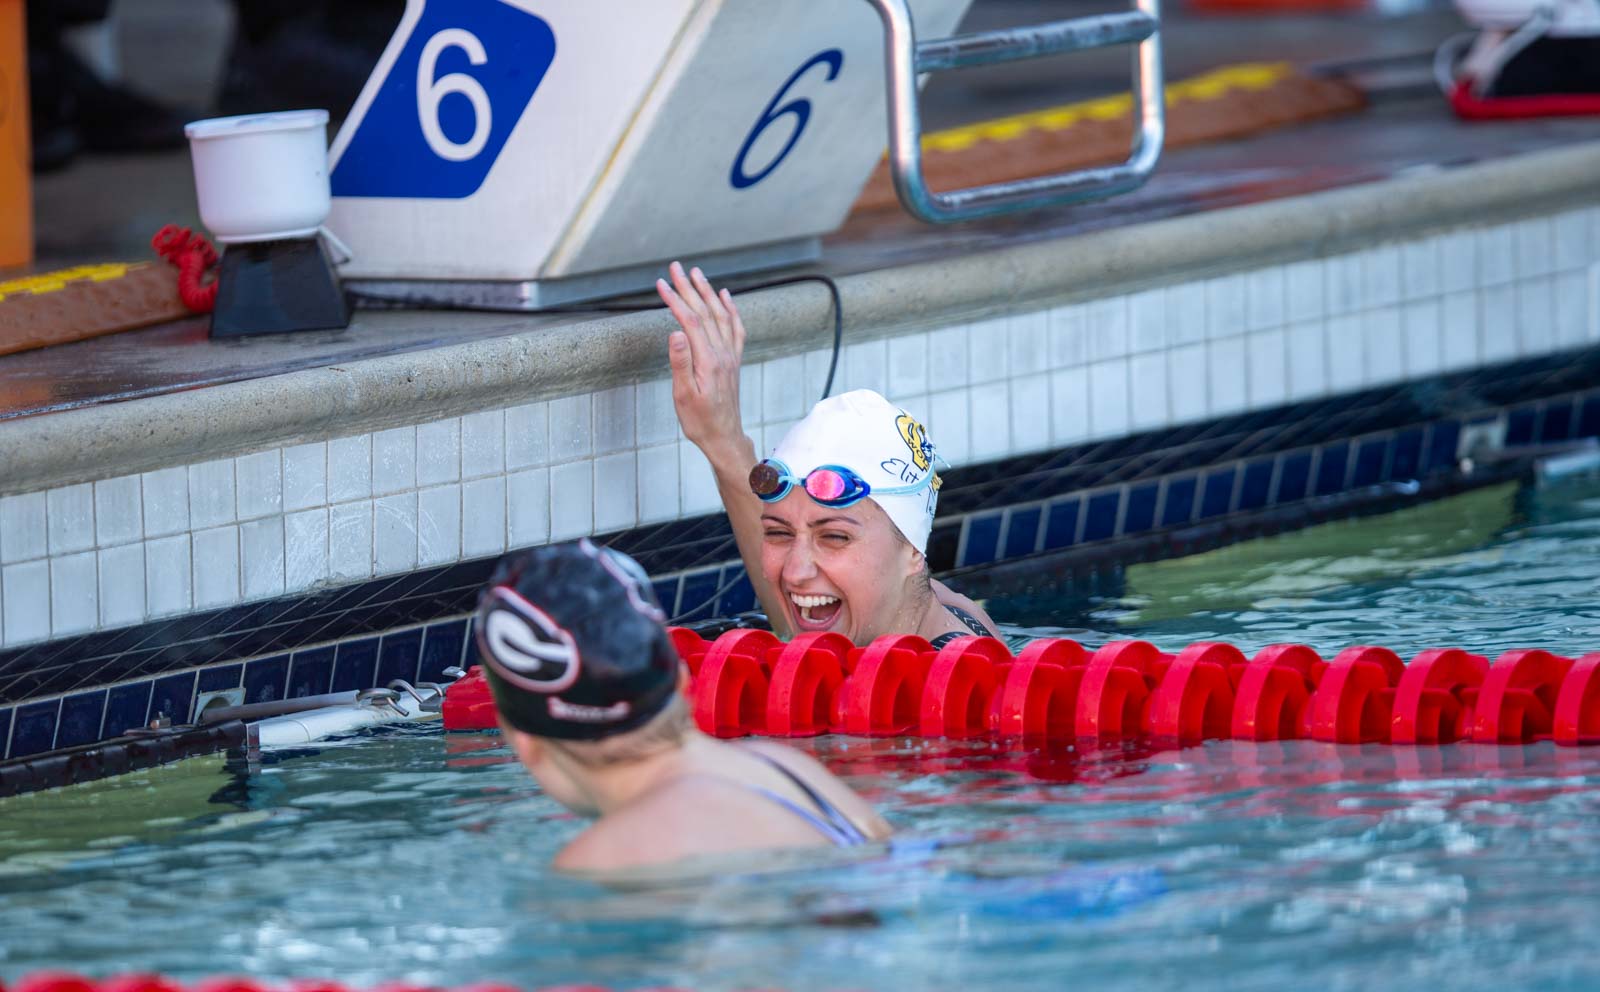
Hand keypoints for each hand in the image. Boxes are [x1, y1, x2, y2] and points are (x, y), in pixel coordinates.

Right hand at [657, 260, 748, 458]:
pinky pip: (735, 328)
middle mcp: (723, 353)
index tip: (661, 283)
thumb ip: (681, 362)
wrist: (724, 437)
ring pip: (721, 315)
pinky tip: (725, 296)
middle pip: (706, 312)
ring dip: (708, 291)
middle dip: (689, 287)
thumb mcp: (683, 395)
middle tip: (675, 267)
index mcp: (708, 360)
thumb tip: (675, 332)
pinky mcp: (733, 360)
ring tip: (697, 273)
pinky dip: (730, 309)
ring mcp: (730, 356)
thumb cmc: (699, 421)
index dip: (675, 299)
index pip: (690, 321)